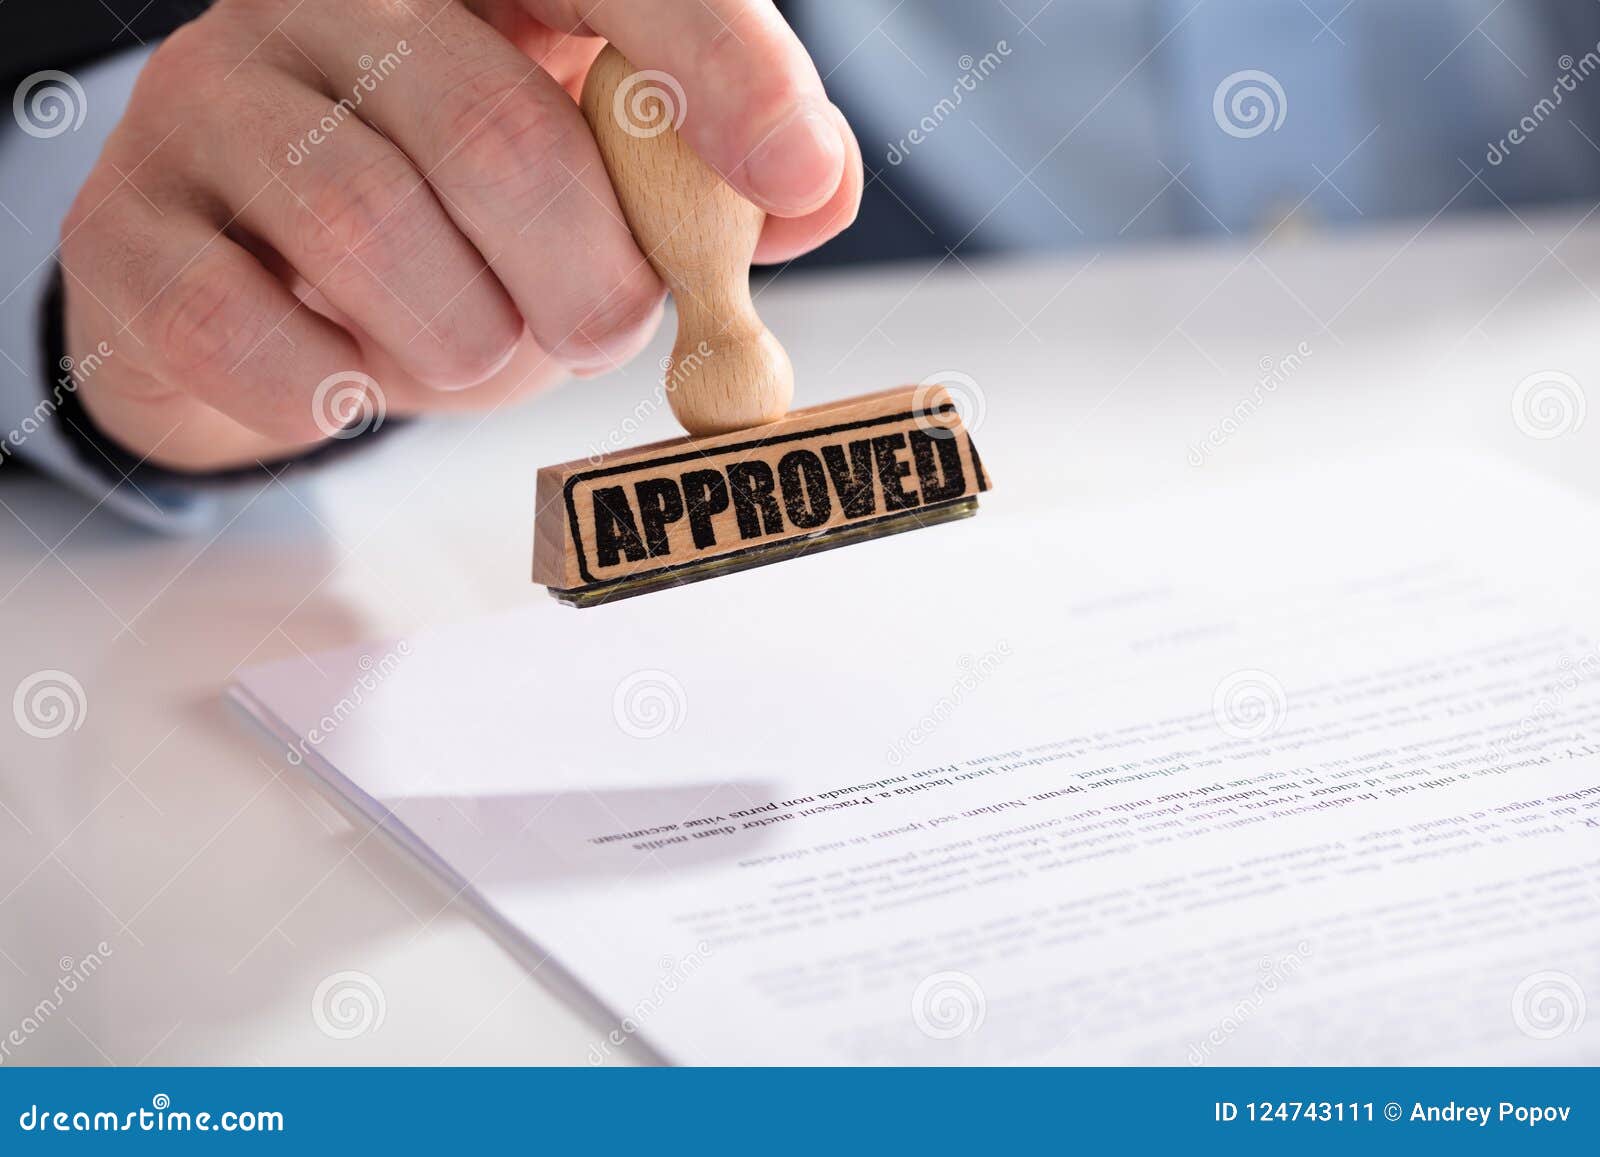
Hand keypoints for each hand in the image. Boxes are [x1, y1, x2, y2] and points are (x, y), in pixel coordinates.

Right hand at [60, 0, 861, 470]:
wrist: (255, 293)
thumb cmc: (453, 230)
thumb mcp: (593, 187)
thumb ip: (702, 177)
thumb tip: (813, 187)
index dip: (715, 63)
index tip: (789, 176)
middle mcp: (326, 2)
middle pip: (494, 129)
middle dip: (586, 277)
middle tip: (605, 330)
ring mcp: (209, 101)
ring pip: (367, 229)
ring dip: (469, 341)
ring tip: (483, 351)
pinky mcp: (128, 228)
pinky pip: (241, 328)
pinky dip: (334, 387)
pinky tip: (354, 374)